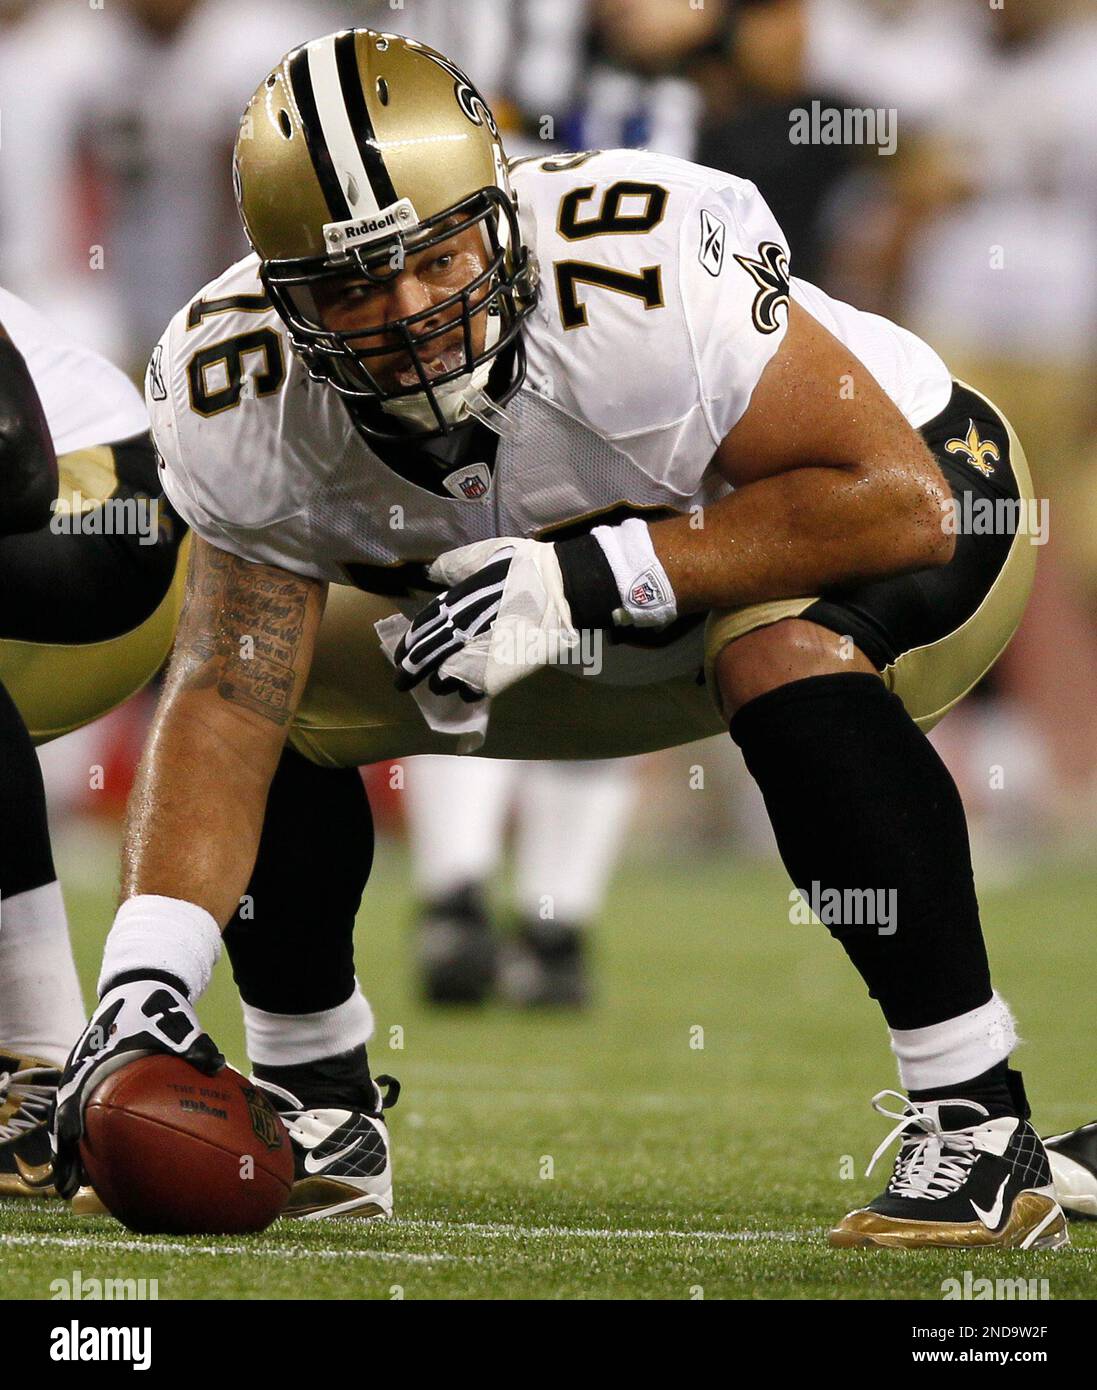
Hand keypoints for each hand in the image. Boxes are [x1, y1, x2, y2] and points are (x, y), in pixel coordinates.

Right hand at [50, 978, 223, 1198]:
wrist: (142, 988)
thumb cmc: (154, 1007)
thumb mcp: (173, 1021)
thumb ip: (192, 1043)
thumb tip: (215, 1064)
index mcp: (94, 1059)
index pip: (72, 1098)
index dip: (68, 1128)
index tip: (69, 1154)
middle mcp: (83, 1072)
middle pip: (65, 1118)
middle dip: (65, 1151)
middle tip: (69, 1186)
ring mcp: (87, 1078)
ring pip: (73, 1119)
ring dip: (76, 1149)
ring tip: (81, 1185)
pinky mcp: (97, 1083)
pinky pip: (91, 1112)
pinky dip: (95, 1135)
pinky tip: (111, 1160)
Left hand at [392, 538, 578, 700]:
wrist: (558, 592)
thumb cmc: (523, 568)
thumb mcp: (482, 556)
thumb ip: (452, 566)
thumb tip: (428, 570)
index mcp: (450, 607)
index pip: (419, 631)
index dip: (407, 645)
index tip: (401, 654)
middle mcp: (454, 637)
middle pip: (422, 661)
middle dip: (408, 674)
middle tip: (401, 684)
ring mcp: (473, 660)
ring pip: (442, 683)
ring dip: (439, 682)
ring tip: (440, 683)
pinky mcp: (493, 679)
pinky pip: (470, 693)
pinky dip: (466, 691)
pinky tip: (467, 688)